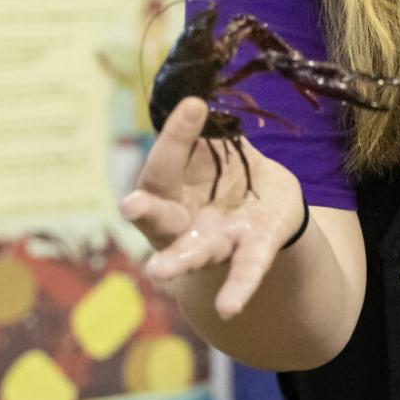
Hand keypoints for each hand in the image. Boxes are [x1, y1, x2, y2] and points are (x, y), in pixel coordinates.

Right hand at [118, 95, 304, 318]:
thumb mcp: (222, 146)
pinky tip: (228, 308)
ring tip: (158, 274)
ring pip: (191, 252)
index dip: (177, 136)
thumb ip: (211, 130)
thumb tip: (199, 90)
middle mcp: (182, 219)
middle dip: (145, 210)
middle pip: (159, 215)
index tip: (194, 105)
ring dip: (176, 262)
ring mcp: (212, 242)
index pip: (165, 162)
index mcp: (172, 186)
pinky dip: (236, 289)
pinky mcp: (247, 254)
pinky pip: (243, 272)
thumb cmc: (230, 172)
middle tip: (129, 206)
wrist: (270, 205)